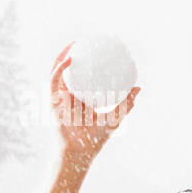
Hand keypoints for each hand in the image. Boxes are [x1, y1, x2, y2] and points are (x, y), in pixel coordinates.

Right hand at [50, 41, 140, 160]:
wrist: (80, 149)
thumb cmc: (97, 137)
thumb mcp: (116, 116)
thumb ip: (127, 103)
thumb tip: (139, 87)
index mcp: (84, 99)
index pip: (87, 78)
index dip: (90, 65)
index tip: (99, 52)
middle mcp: (71, 96)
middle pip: (72, 72)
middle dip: (76, 56)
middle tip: (86, 42)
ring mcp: (61, 96)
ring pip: (60, 71)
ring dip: (64, 56)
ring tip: (74, 43)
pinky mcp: (53, 99)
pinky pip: (55, 79)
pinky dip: (61, 67)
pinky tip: (69, 58)